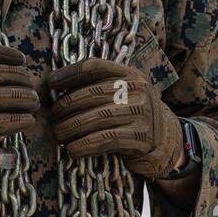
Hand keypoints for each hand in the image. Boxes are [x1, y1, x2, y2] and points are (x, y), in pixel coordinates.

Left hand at [45, 58, 182, 179]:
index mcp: (129, 73)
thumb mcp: (123, 92)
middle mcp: (137, 90)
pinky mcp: (140, 137)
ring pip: (95, 118)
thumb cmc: (133, 113)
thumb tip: (55, 87)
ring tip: (58, 135)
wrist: (166, 139)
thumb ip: (99, 85)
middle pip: (91, 94)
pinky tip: (72, 150)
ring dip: (71, 128)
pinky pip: (105, 139)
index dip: (69, 73)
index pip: (94, 66)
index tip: (50, 82)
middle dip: (66, 106)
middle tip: (52, 117)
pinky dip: (84, 145)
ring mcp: (141, 113)